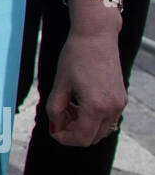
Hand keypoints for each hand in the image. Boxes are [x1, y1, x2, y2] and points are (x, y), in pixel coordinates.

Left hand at [47, 21, 126, 146]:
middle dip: (72, 132)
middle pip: (92, 138)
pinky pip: (108, 119)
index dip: (64, 138)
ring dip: (83, 125)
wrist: (96, 35)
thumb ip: (55, 110)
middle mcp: (112, 109)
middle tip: (59, 115)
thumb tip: (54, 127)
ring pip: (101, 130)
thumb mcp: (60, 84)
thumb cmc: (76, 56)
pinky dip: (93, 118)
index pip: (80, 138)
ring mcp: (119, 104)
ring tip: (69, 106)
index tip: (53, 129)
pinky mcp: (121, 98)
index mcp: (95, 107)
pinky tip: (80, 101)